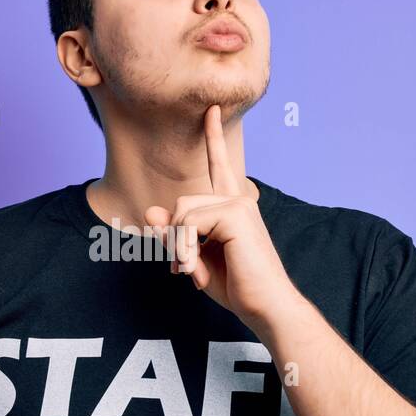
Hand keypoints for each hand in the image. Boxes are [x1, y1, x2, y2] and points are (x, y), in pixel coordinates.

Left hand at [144, 104, 300, 333]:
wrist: (266, 306)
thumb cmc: (237, 287)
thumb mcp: (195, 259)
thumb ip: (173, 235)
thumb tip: (149, 212)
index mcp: (232, 207)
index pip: (218, 166)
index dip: (213, 138)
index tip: (211, 109)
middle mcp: (237, 199)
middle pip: (180, 203)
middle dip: (173, 238)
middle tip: (183, 269)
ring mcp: (238, 204)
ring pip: (182, 212)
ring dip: (178, 247)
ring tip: (192, 271)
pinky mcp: (236, 213)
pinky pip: (189, 223)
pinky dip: (185, 250)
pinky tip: (197, 271)